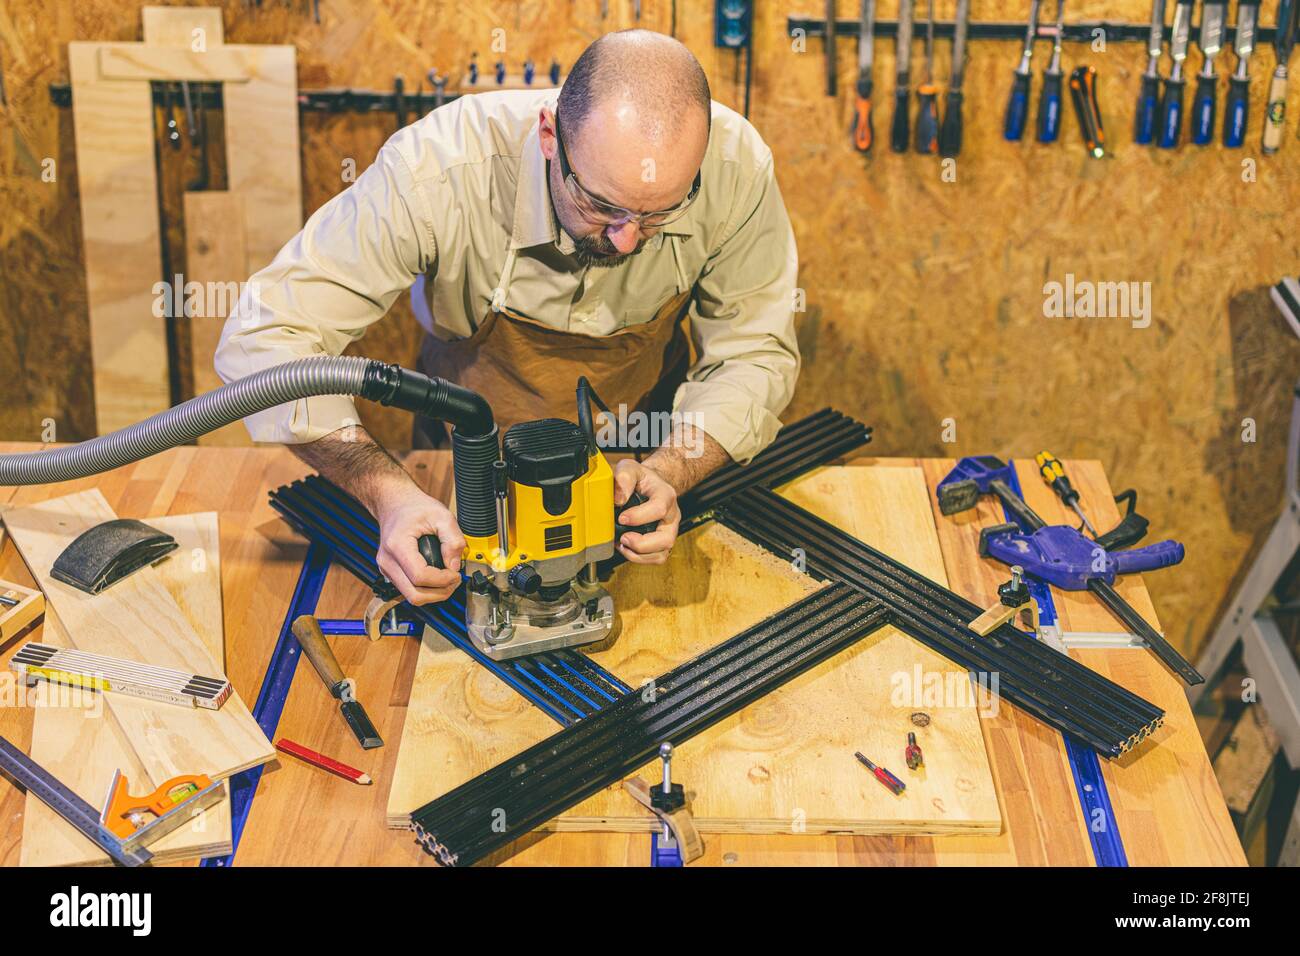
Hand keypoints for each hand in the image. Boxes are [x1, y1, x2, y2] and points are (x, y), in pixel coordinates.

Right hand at [372, 483, 464, 604]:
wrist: (394, 504)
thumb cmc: (414, 507)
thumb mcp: (441, 515)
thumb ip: (453, 539)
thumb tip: (454, 565)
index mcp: (397, 545)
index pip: (420, 577)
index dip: (442, 580)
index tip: (456, 574)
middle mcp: (387, 561)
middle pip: (414, 595)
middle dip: (440, 593)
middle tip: (454, 581)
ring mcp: (386, 569)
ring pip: (411, 596)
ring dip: (433, 594)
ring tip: (448, 580)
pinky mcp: (390, 572)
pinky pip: (409, 590)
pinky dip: (425, 589)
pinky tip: (437, 577)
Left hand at [612, 458, 680, 564]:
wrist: (650, 486)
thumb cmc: (641, 479)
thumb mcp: (630, 468)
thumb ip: (623, 477)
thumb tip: (618, 499)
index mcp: (666, 495)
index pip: (659, 509)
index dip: (639, 517)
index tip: (621, 518)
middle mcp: (672, 516)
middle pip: (666, 538)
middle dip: (642, 544)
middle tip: (622, 538)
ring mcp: (669, 531)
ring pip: (662, 553)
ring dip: (639, 555)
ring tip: (622, 545)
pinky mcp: (662, 542)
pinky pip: (656, 558)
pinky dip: (639, 558)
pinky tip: (626, 548)